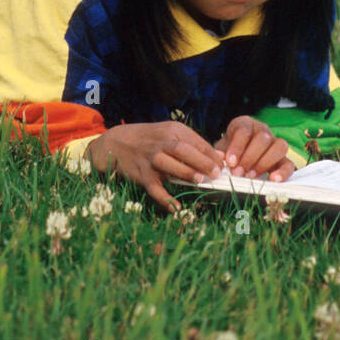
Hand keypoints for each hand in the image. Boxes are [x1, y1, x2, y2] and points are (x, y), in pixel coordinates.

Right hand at [86, 122, 225, 213]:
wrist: (116, 142)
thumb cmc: (150, 139)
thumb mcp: (169, 133)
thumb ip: (191, 144)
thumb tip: (218, 159)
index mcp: (172, 131)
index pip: (196, 141)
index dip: (211, 154)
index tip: (223, 165)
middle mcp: (161, 143)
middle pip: (182, 149)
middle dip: (201, 160)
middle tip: (216, 172)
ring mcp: (150, 159)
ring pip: (168, 164)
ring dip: (184, 172)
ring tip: (199, 180)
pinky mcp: (142, 174)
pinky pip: (154, 188)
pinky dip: (164, 199)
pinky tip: (176, 208)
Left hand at [215, 116, 296, 181]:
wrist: (237, 159)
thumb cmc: (229, 152)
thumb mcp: (222, 149)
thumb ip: (221, 152)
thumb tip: (221, 158)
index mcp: (246, 124)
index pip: (244, 130)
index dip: (237, 146)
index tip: (230, 162)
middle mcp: (263, 130)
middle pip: (263, 138)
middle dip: (249, 158)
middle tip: (238, 173)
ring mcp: (275, 144)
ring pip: (279, 146)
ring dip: (264, 163)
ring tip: (251, 176)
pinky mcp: (284, 159)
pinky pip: (288, 164)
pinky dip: (283, 172)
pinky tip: (273, 180)